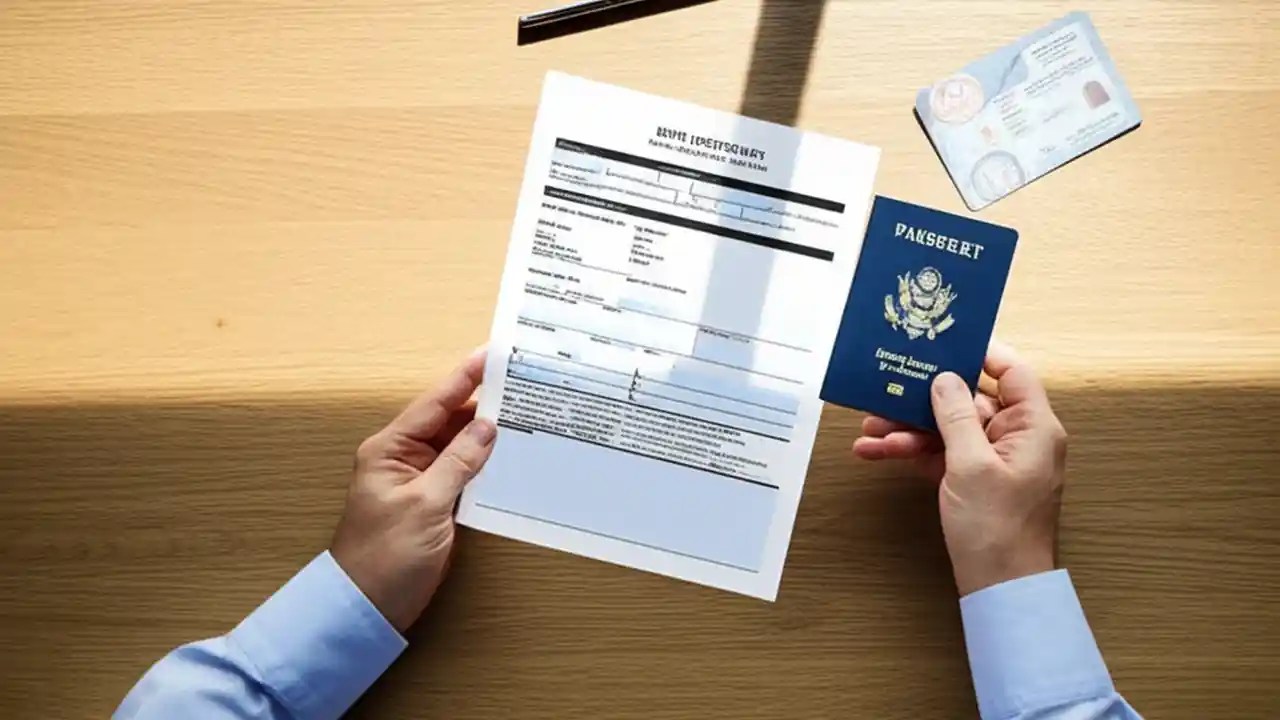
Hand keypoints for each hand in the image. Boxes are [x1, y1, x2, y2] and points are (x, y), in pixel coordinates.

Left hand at [330, 349, 496, 631]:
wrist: (366, 609)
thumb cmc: (384, 558)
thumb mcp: (425, 506)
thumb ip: (458, 463)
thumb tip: (487, 427)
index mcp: (390, 449)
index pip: (435, 403)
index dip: (465, 377)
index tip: (492, 353)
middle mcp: (403, 458)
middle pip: (449, 420)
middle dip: (484, 403)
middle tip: (521, 382)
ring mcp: (418, 481)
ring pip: (459, 446)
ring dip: (487, 434)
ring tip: (525, 412)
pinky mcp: (432, 504)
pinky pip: (462, 473)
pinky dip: (485, 464)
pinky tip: (510, 456)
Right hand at [852, 343, 1066, 595]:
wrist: (1000, 589)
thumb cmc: (998, 530)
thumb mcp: (971, 465)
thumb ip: (956, 416)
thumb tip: (944, 378)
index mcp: (1033, 427)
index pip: (1011, 372)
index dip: (979, 354)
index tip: (940, 344)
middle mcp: (1016, 438)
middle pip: (969, 400)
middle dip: (924, 398)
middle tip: (887, 388)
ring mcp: (993, 460)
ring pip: (948, 428)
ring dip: (908, 427)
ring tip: (869, 428)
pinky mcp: (972, 481)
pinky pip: (939, 454)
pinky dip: (911, 452)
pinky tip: (876, 452)